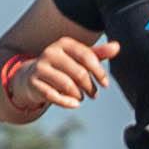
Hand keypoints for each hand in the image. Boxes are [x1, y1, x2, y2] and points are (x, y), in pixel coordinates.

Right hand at [0, 24, 116, 119]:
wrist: (31, 76)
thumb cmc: (62, 67)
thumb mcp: (79, 59)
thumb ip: (98, 54)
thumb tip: (117, 46)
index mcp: (64, 43)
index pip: (87, 56)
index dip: (99, 72)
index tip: (105, 84)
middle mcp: (50, 52)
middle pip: (78, 72)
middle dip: (90, 86)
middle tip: (94, 94)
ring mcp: (40, 67)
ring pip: (67, 85)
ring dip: (78, 95)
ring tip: (81, 97)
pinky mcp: (33, 82)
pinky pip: (53, 96)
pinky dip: (67, 103)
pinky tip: (75, 104)